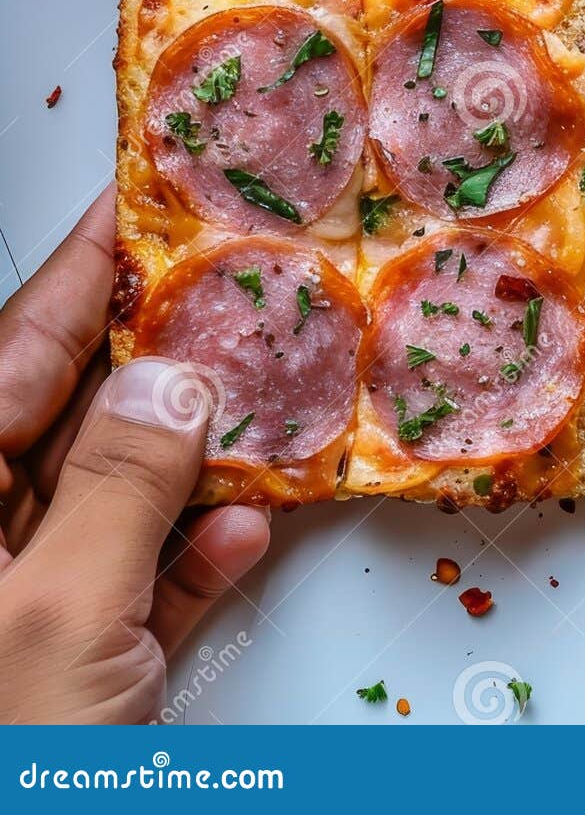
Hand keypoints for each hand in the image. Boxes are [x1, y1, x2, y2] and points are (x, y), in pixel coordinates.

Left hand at [0, 191, 269, 723]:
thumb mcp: (52, 620)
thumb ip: (120, 487)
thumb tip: (176, 383)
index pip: (10, 357)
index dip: (77, 274)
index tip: (138, 200)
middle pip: (67, 420)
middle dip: (157, 359)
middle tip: (234, 289)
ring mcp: (17, 611)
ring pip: (113, 502)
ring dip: (193, 458)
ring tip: (266, 391)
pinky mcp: (68, 676)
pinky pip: (134, 591)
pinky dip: (193, 559)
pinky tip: (246, 525)